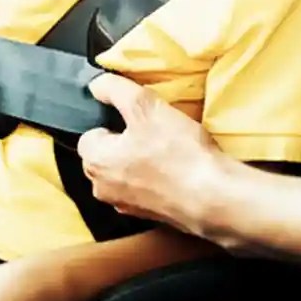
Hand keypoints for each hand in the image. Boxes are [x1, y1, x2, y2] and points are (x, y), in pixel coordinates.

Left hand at [77, 74, 225, 237]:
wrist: (211, 197)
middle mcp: (103, 188)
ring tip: (169, 151)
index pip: (89, 135)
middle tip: (154, 131)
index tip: (137, 119)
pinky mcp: (149, 216)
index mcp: (95, 162)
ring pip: (126, 173)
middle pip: (107, 155)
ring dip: (141, 161)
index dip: (112, 122)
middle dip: (126, 143)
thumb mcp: (144, 106)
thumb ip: (115, 89)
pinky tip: (177, 170)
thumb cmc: (176, 152)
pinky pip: (145, 189)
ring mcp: (126, 206)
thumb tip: (96, 85)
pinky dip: (156, 179)